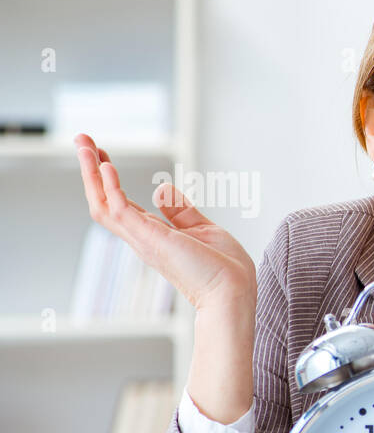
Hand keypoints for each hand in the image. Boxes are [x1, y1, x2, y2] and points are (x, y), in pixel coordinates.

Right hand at [74, 132, 256, 310]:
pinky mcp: (150, 239)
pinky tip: (106, 165)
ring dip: (91, 173)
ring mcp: (143, 240)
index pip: (121, 204)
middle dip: (90, 171)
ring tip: (84, 143)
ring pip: (103, 204)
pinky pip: (120, 210)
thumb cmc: (225, 270)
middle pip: (103, 202)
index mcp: (154, 236)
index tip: (100, 154)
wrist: (234, 293)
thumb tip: (162, 189)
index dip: (109, 180)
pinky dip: (111, 187)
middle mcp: (142, 238)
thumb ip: (181, 212)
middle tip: (81, 139)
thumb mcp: (203, 230)